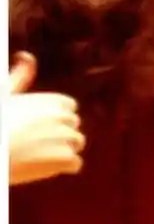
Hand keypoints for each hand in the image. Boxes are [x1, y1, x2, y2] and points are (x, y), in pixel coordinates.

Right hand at [5, 53, 85, 185]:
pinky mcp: (65, 158)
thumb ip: (19, 77)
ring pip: (76, 145)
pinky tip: (41, 165)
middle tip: (32, 143)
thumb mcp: (5, 94)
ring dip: (61, 151)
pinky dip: (62, 167)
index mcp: (52, 101)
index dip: (54, 118)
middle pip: (73, 127)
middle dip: (59, 135)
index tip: (36, 126)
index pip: (69, 109)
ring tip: (35, 154)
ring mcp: (67, 138)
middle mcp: (63, 117)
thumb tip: (28, 56)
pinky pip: (75, 164)